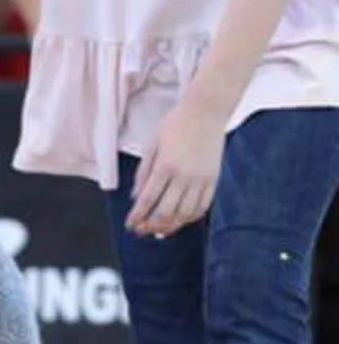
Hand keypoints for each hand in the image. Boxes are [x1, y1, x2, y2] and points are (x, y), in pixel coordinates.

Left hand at [126, 99, 226, 237]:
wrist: (206, 112)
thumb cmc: (175, 124)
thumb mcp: (152, 144)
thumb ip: (143, 172)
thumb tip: (136, 197)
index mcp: (165, 166)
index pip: (148, 199)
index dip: (137, 216)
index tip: (130, 225)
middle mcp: (184, 176)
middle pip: (166, 212)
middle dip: (150, 225)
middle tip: (141, 231)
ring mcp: (201, 179)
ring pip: (185, 213)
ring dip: (170, 226)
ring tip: (158, 230)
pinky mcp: (213, 180)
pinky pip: (202, 207)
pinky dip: (190, 218)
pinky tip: (180, 220)